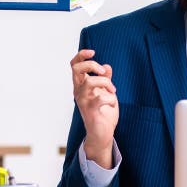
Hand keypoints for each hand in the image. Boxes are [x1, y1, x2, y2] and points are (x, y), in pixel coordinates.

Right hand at [71, 49, 118, 168]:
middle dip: (92, 65)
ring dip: (105, 83)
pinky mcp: (90, 110)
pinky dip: (111, 99)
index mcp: (80, 85)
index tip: (93, 52)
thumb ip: (105, 79)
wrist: (101, 134)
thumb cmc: (103, 113)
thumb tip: (107, 66)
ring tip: (112, 91)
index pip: (74, 65)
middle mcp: (78, 91)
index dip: (81, 55)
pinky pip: (100, 98)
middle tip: (103, 72)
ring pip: (90, 81)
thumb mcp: (105, 92)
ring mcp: (82, 101)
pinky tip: (112, 104)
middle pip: (76, 69)